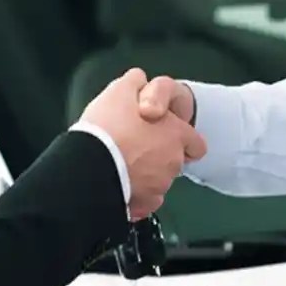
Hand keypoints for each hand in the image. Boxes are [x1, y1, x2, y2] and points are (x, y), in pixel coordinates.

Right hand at [80, 68, 206, 219]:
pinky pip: (145, 200)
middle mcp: (173, 162)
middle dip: (159, 155)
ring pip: (158, 180)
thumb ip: (136, 83)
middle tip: (136, 145)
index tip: (167, 135)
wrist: (89, 166)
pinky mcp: (143, 205)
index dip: (183, 138)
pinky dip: (137, 194)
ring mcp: (159, 186)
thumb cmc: (108, 128)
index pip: (196, 142)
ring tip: (122, 163)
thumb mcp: (120, 90)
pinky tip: (121, 182)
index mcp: (176, 134)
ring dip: (146, 174)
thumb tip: (139, 80)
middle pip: (175, 160)